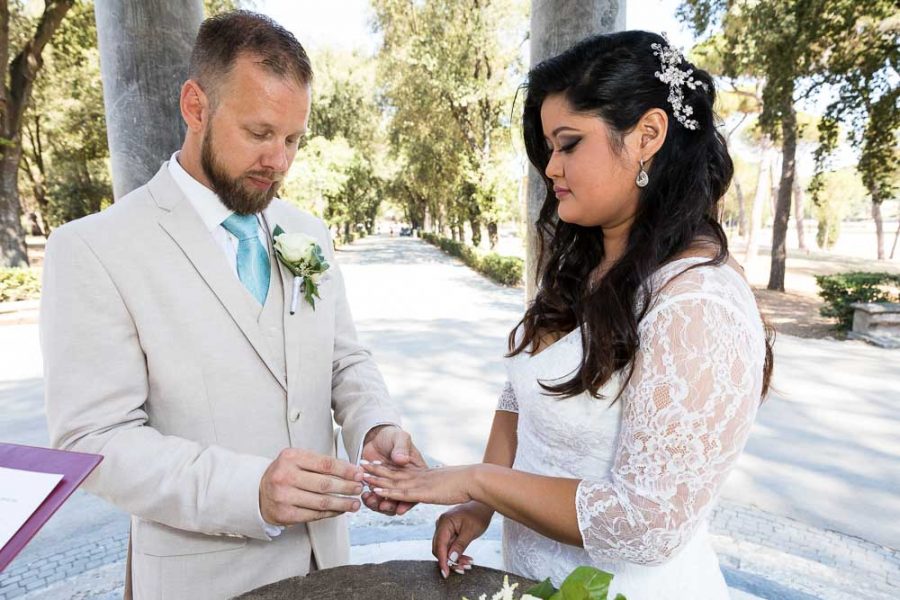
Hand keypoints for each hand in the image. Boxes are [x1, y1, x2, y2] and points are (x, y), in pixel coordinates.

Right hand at [259, 448, 363, 525]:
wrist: (257, 492)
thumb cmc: (284, 473)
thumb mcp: (297, 459)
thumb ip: (320, 463)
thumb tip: (351, 470)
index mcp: (291, 457)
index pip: (325, 464)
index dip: (346, 470)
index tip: (359, 473)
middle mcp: (285, 476)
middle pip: (325, 484)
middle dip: (347, 487)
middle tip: (359, 488)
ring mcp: (284, 496)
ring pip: (321, 502)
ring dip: (342, 503)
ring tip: (355, 503)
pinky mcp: (285, 514)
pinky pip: (314, 514)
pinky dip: (330, 513)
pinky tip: (340, 510)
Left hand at [360, 425, 426, 515]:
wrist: (374, 437)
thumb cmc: (391, 436)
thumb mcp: (399, 437)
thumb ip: (401, 448)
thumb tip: (402, 459)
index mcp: (415, 472)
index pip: (415, 492)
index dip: (409, 503)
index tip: (400, 508)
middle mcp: (404, 482)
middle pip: (400, 501)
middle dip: (391, 505)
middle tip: (381, 504)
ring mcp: (390, 485)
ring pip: (387, 502)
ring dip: (379, 504)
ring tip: (370, 498)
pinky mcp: (378, 486)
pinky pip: (376, 498)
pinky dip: (371, 499)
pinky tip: (365, 494)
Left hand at [360, 461, 476, 505]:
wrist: (473, 478)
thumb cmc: (462, 481)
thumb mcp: (443, 480)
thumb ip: (431, 480)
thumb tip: (424, 484)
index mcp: (422, 472)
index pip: (400, 469)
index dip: (385, 466)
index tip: (372, 463)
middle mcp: (418, 476)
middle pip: (393, 473)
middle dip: (375, 470)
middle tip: (360, 466)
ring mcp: (419, 483)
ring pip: (393, 482)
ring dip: (376, 480)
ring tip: (361, 477)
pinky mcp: (422, 492)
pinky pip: (401, 492)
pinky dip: (387, 491)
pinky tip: (376, 491)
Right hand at [432, 501, 492, 578]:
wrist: (483, 505)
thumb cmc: (478, 515)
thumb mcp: (470, 531)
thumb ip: (459, 545)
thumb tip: (451, 559)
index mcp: (444, 523)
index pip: (439, 545)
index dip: (442, 561)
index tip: (446, 573)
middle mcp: (441, 525)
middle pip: (440, 549)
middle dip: (450, 561)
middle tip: (463, 570)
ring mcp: (444, 528)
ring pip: (445, 549)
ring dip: (455, 559)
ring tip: (468, 565)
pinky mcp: (449, 531)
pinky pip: (450, 545)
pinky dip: (457, 553)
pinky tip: (467, 559)